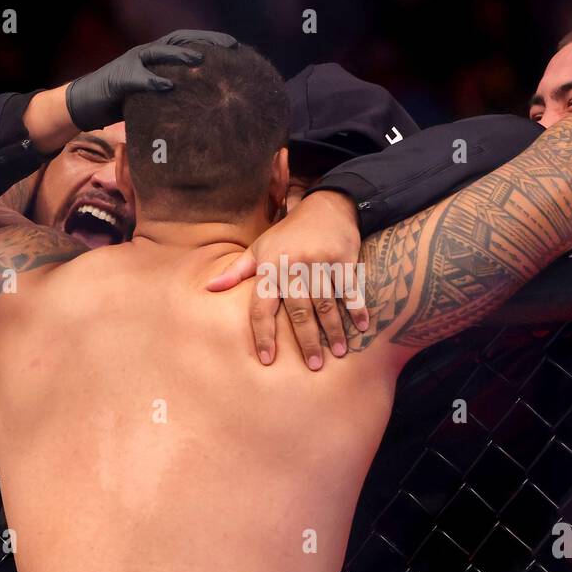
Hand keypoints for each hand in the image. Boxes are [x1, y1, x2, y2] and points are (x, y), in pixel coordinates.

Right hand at [65, 29, 237, 129]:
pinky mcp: (119, 78)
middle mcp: (147, 53)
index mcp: (158, 56)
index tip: (237, 46)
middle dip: (206, 40)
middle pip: (179, 39)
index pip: (189, 41)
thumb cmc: (124, 103)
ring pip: (159, 52)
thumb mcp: (155, 96)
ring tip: (201, 60)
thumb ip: (176, 94)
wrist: (86, 104)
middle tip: (230, 47)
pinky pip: (138, 78)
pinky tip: (169, 87)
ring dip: (180, 55)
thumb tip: (208, 106)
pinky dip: (153, 81)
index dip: (212, 40)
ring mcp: (132, 63)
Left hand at [206, 190, 367, 369]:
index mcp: (270, 268)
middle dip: (307, 341)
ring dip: (333, 331)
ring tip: (338, 352)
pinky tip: (362, 327)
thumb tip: (209, 288)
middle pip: (299, 311)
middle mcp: (293, 267)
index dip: (263, 334)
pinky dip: (357, 309)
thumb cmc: (288, 233)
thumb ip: (237, 272)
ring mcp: (320, 263)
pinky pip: (350, 289)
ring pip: (326, 304)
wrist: (326, 206)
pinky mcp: (344, 259)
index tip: (267, 359)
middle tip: (313, 365)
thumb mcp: (259, 248)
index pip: (262, 307)